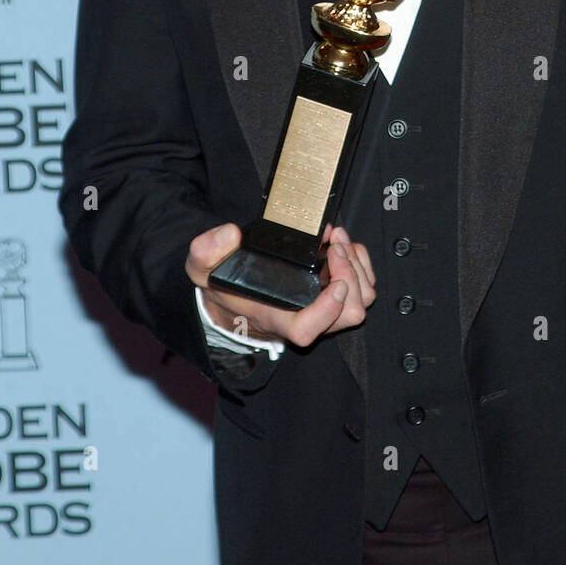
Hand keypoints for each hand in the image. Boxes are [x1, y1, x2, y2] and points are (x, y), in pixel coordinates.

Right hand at [186, 222, 375, 347]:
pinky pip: (363, 287)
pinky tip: (343, 245)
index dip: (327, 310)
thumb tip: (229, 235)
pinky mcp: (333, 297)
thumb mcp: (202, 267)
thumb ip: (206, 251)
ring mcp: (323, 309)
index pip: (308, 330)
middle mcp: (305, 318)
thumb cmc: (225, 286)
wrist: (234, 298)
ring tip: (338, 240)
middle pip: (348, 314)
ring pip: (361, 301)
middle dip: (349, 275)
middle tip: (334, 245)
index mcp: (275, 317)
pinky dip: (360, 263)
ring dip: (357, 267)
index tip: (334, 282)